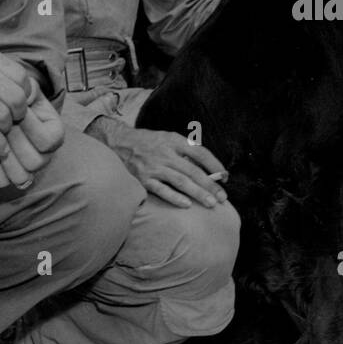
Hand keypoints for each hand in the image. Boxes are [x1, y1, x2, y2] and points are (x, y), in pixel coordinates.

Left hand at [0, 77, 65, 188]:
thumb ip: (27, 92)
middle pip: (36, 162)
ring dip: (6, 158)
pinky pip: (2, 180)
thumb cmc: (17, 96)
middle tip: (4, 127)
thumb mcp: (25, 88)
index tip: (19, 113)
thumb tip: (27, 96)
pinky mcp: (10, 171)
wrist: (5, 104)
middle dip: (16, 142)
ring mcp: (29, 165)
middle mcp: (47, 154)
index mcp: (55, 133)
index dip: (31, 127)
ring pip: (21, 176)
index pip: (47, 141)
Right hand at [89, 118, 229, 208]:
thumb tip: (208, 169)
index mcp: (174, 140)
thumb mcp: (167, 138)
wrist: (117, 143)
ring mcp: (154, 167)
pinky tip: (187, 205)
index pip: (200, 152)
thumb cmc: (147, 142)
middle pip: (193, 170)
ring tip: (211, 204)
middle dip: (210, 185)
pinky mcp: (143, 179)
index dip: (215, 165)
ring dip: (198, 193)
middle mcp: (165, 153)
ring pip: (180, 181)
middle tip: (223, 198)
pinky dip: (174, 197)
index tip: (226, 177)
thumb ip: (185, 150)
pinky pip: (161, 190)